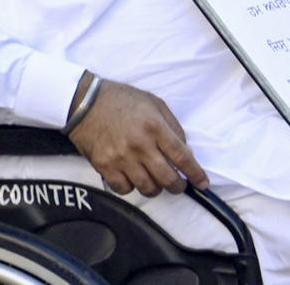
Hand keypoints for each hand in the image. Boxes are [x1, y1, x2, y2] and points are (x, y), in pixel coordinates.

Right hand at [69, 79, 208, 196]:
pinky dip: (132, 187)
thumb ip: (172, 126)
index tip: (202, 183)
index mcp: (154, 126)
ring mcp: (122, 158)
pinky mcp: (105, 167)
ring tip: (156, 180)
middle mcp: (140, 145)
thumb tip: (185, 151)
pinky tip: (133, 178)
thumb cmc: (122, 100)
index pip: (181, 156)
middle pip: (167, 178)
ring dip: (156, 188)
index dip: (195, 173)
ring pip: (147, 188)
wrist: (86, 102)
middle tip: (179, 184)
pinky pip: (125, 189)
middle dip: (178, 186)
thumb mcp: (153, 103)